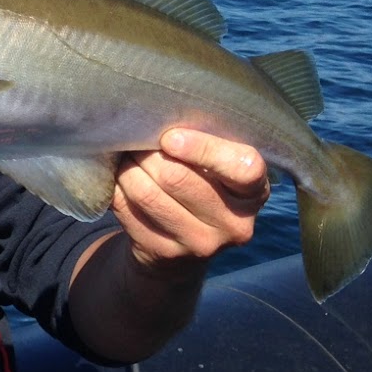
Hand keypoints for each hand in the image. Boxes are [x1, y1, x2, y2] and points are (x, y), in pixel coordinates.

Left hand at [111, 128, 270, 279]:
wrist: (186, 242)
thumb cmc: (203, 183)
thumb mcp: (218, 165)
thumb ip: (206, 143)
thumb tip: (162, 117)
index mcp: (254, 192)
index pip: (241, 167)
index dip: (202, 148)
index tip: (170, 137)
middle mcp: (235, 224)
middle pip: (177, 178)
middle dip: (148, 153)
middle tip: (137, 141)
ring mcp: (202, 244)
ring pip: (147, 194)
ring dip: (128, 170)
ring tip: (126, 158)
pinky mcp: (167, 254)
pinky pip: (128, 212)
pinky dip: (118, 190)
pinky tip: (121, 181)